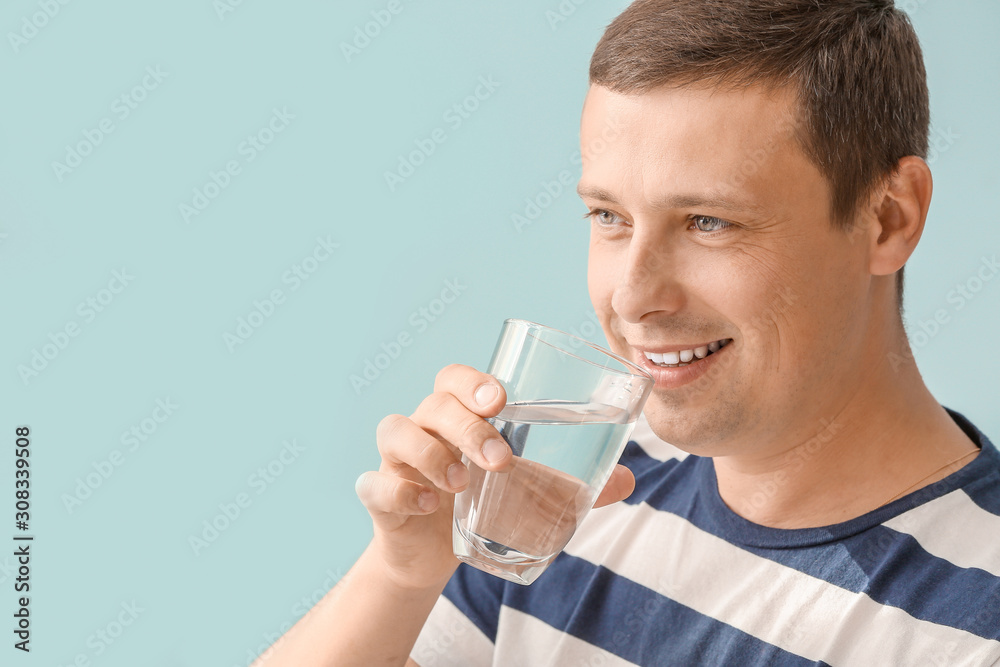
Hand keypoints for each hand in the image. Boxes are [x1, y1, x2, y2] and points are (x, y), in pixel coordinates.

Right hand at [354, 364, 636, 590]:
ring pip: (395, 431)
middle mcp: (424, 428)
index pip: (455, 378)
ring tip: (460, 483)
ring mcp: (396, 460)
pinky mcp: (381, 497)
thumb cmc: (486, 500)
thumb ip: (573, 484)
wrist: (436, 553)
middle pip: (432, 403)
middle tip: (500, 459)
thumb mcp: (530, 491)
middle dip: (466, 426)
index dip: (473, 381)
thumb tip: (629, 479)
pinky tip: (426, 506)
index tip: (501, 398)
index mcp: (459, 415)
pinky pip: (374, 483)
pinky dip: (398, 490)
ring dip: (428, 453)